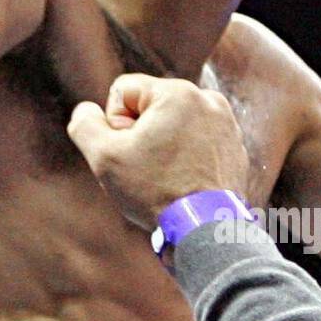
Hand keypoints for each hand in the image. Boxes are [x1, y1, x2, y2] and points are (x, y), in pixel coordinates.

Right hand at [67, 74, 249, 231]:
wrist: (206, 229)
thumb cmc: (155, 192)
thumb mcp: (104, 157)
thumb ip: (84, 125)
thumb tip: (87, 111)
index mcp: (178, 92)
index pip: (123, 92)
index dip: (114, 124)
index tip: (130, 152)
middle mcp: (208, 100)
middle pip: (150, 107)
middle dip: (141, 135)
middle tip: (147, 169)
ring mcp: (226, 124)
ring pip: (174, 125)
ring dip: (163, 146)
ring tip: (167, 177)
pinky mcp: (235, 147)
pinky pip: (197, 142)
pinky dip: (187, 159)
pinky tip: (185, 182)